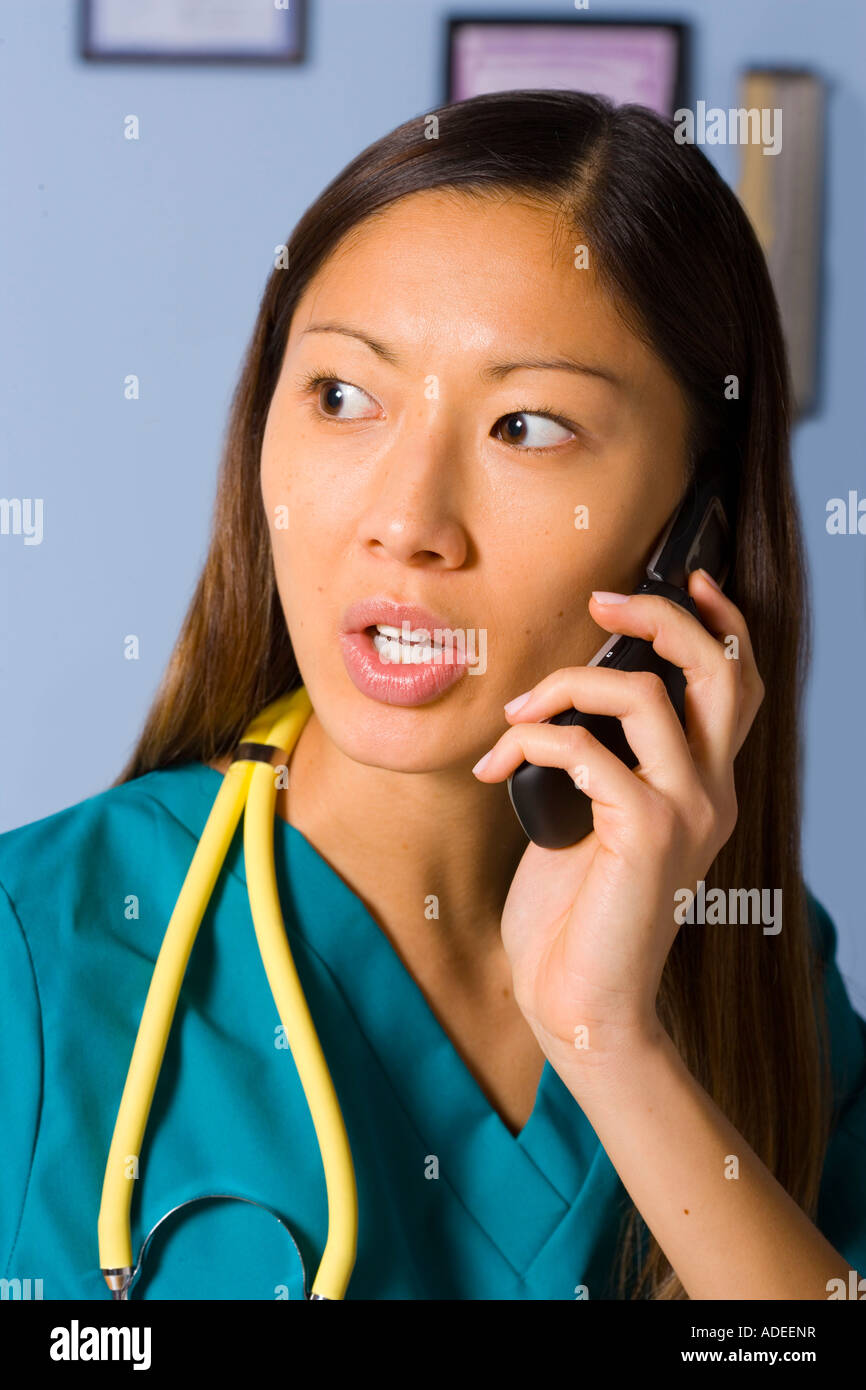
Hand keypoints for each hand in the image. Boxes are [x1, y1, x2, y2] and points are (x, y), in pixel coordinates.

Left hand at [472, 569, 764, 1085]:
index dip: (721, 624)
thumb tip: (563, 698)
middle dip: (661, 617)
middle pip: (718, 671)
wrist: (577, 1004)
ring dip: (564, 685)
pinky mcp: (647, 837)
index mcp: (705, 787)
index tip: (686, 580)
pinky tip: (499, 767)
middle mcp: (712, 795)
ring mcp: (686, 815)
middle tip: (603, 602)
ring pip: (641, 697)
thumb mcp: (589, 820)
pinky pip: (587, 751)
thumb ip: (599, 762)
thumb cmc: (572, 915)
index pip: (737, 686)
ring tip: (516, 713)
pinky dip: (534, 740)